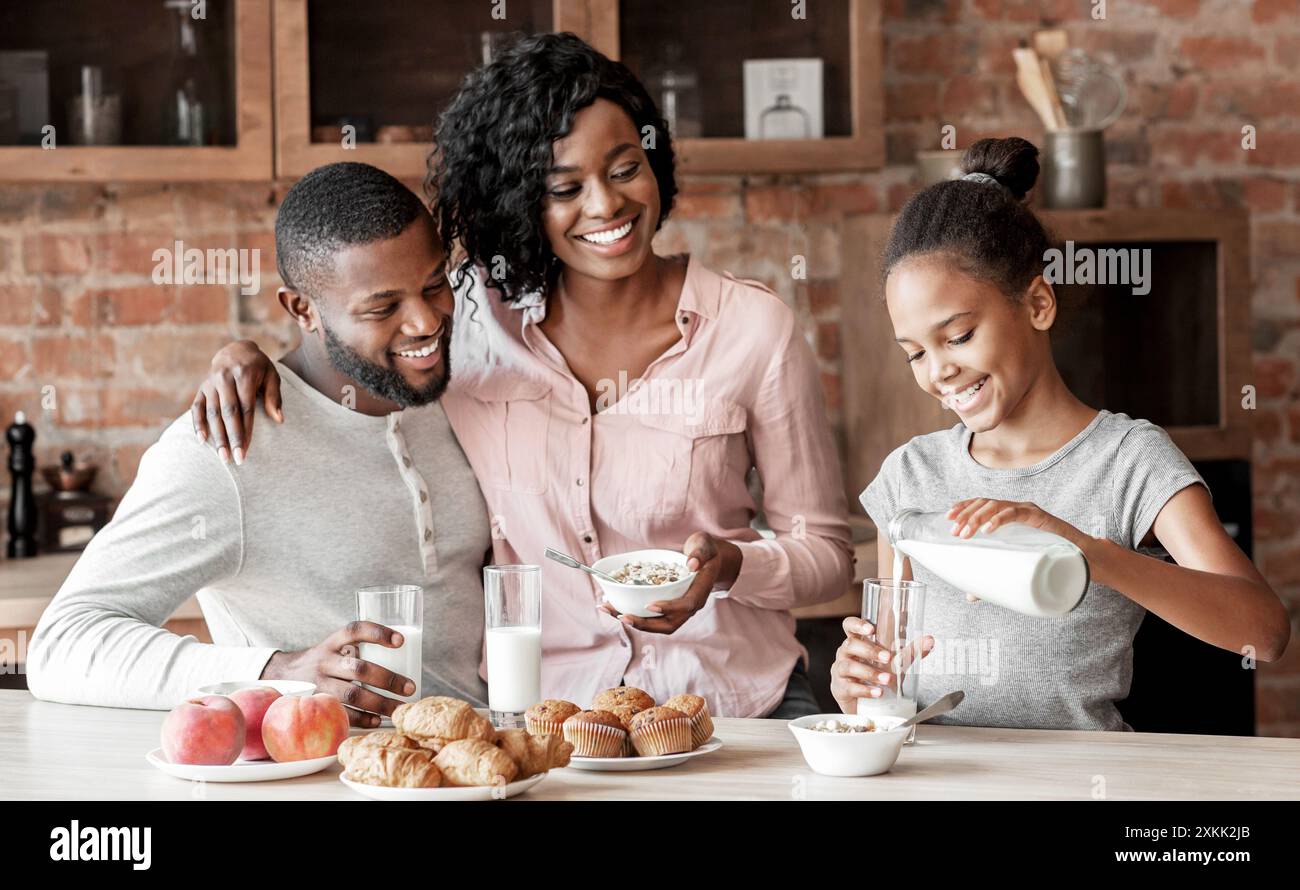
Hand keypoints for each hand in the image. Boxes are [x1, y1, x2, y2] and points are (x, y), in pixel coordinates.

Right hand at [191, 339, 280, 464]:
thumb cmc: (259, 367)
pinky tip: (202, 440)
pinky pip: (197, 407)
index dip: (246, 430)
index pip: (246, 408)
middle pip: (228, 413)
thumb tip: (279, 420)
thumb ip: (274, 396)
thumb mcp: (272, 375)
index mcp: (244, 375)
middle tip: (235, 459)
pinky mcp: (201, 388)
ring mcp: (210, 383)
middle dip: (231, 438)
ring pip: (212, 413)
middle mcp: (224, 378)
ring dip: (216, 436)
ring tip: (222, 456)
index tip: (247, 450)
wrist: (236, 349)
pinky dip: (198, 424)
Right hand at [260, 622, 416, 727]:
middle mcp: (325, 661)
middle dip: (388, 679)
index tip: (401, 640)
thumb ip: (357, 649)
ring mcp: (318, 683)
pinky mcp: (315, 703)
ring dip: (379, 703)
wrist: (280, 676)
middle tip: (410, 687)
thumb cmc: (321, 662)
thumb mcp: (333, 647)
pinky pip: (340, 712)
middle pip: (359, 668)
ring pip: (352, 693)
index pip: (355, 630)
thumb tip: (403, 655)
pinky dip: (361, 718)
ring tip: (399, 708)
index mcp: (332, 642)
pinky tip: (377, 721)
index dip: (378, 633)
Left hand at [598, 532, 740, 633]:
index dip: (669, 608)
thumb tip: (692, 564)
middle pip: (669, 624)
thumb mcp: (705, 545)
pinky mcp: (668, 608)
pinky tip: (615, 607)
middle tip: (622, 616)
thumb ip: (700, 553)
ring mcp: (678, 610)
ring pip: (658, 624)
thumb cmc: (705, 551)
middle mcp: (690, 605)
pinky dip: (634, 615)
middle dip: (644, 624)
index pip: (687, 605)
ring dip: (634, 622)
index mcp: (700, 591)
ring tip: (611, 610)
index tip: (650, 605)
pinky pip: (652, 618)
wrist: (708, 560)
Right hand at [830, 616, 934, 714]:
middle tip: (887, 658)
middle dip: (870, 650)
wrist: (866, 705)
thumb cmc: (877, 677)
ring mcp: (840, 671)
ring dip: (870, 672)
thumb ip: (910, 652)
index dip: (857, 625)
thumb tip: (930, 640)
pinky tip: (877, 693)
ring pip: (849, 666)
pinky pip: (849, 687)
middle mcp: (846, 654)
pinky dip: (865, 690)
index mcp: (857, 642)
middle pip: (850, 644)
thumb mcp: (895, 663)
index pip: (849, 626)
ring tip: (887, 679)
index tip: (871, 629)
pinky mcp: (840, 689)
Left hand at [946, 498, 1086, 602]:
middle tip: (955, 532)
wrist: (1081, 558)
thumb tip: (970, 596)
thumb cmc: (1047, 559)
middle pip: (984, 503)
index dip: (963, 507)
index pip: (980, 503)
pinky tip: (988, 529)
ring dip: (978, 518)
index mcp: (1007, 515)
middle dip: (966, 515)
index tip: (947, 518)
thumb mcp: (1016, 567)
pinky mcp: (1040, 516)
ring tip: (967, 533)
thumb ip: (995, 579)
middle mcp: (1015, 508)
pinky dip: (999, 519)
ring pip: (996, 505)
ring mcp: (1027, 510)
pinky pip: (1015, 513)